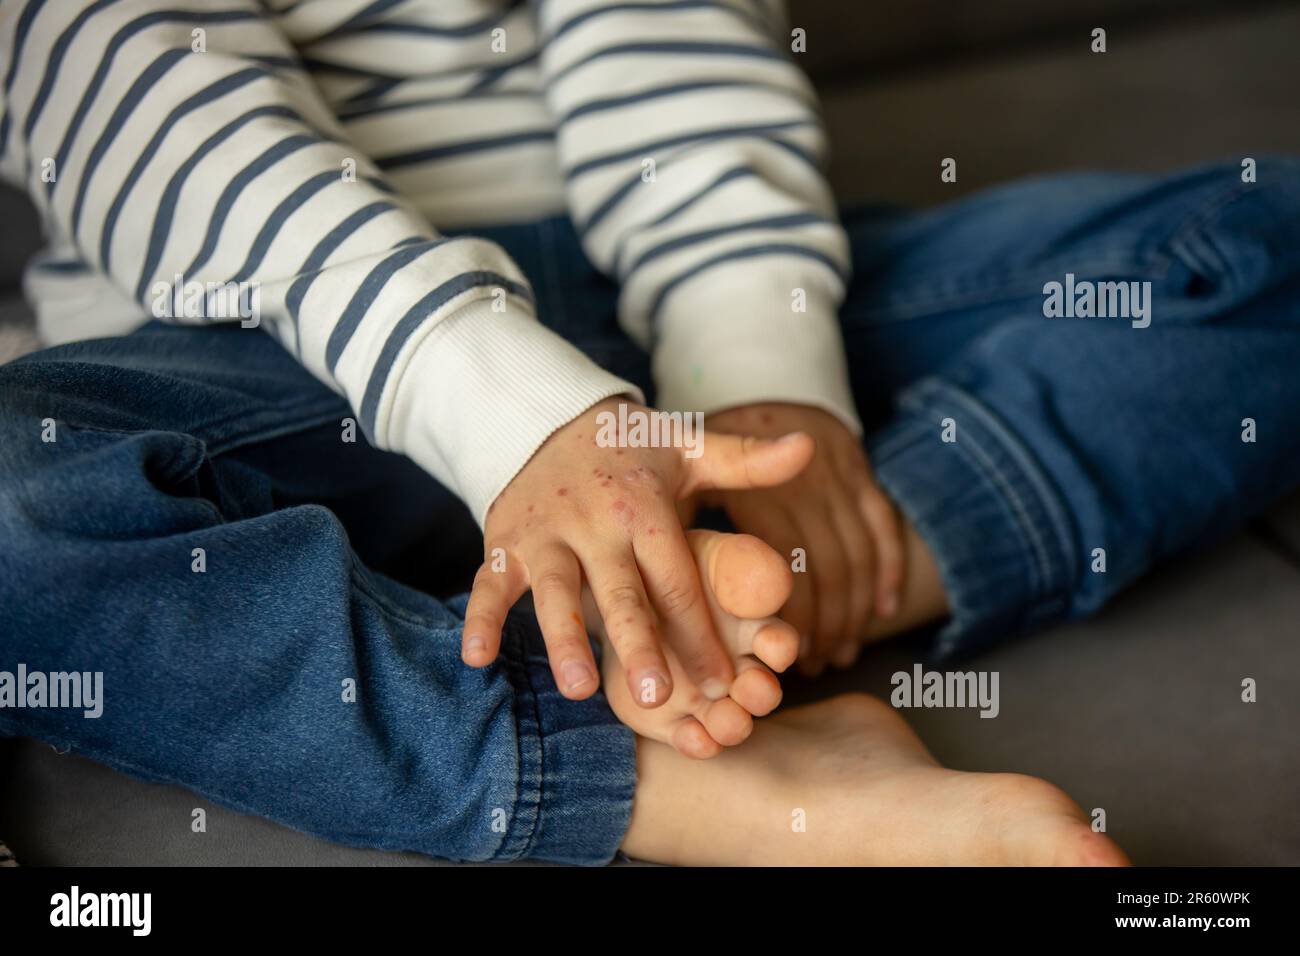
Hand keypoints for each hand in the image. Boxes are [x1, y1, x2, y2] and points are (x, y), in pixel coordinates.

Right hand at [463, 397, 813, 705]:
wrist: (548, 419)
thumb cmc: (631, 451)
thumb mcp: (688, 449)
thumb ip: (746, 461)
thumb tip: (810, 448)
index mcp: (645, 507)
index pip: (677, 575)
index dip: (700, 627)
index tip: (723, 677)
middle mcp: (595, 522)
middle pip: (621, 589)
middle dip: (639, 642)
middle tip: (660, 694)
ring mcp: (546, 534)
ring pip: (555, 592)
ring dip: (564, 639)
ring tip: (580, 688)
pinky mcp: (505, 542)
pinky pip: (489, 583)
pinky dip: (480, 618)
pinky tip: (478, 659)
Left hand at [701, 403, 904, 673]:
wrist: (753, 386)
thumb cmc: (704, 447)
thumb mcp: (681, 479)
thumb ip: (681, 527)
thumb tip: (661, 595)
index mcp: (759, 492)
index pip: (783, 568)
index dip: (789, 615)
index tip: (781, 653)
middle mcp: (804, 484)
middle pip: (826, 568)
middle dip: (824, 625)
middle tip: (810, 667)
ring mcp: (839, 475)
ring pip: (857, 553)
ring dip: (854, 609)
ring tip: (839, 653)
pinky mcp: (861, 471)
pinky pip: (883, 524)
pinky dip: (889, 568)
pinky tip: (883, 610)